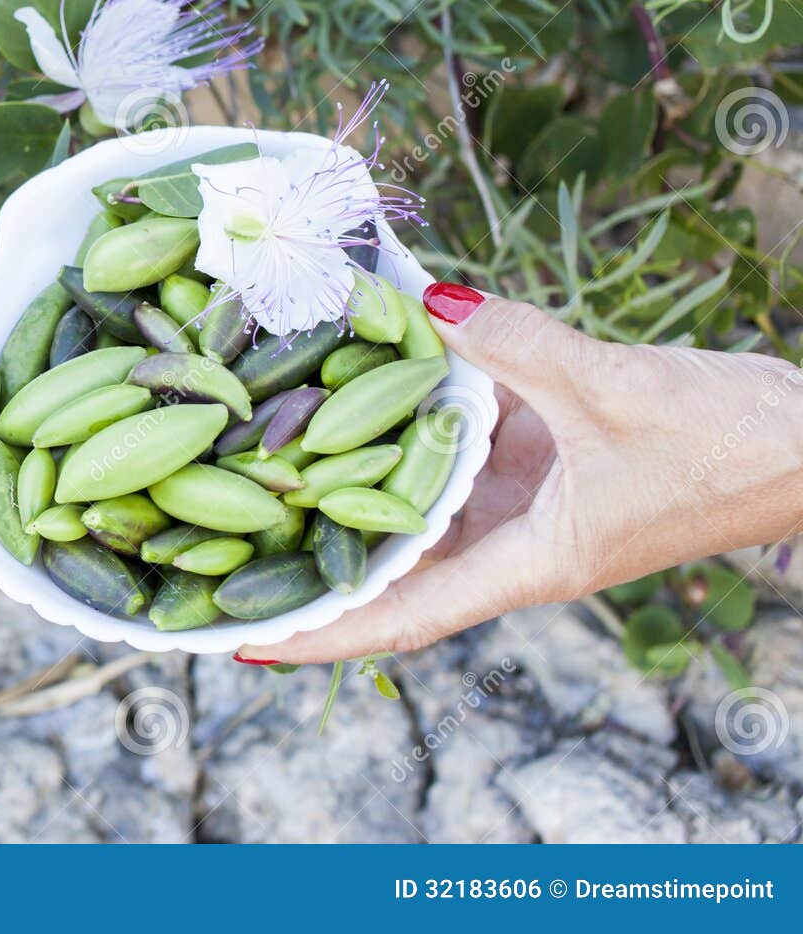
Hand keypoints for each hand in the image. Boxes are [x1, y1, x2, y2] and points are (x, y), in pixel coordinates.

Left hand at [236, 284, 802, 664]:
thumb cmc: (731, 442)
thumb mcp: (615, 389)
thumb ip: (516, 342)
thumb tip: (425, 303)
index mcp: (530, 564)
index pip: (403, 619)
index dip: (323, 637)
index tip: (242, 644)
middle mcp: (514, 544)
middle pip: (393, 570)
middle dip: (313, 566)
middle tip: (216, 544)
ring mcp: (525, 505)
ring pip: (418, 508)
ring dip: (351, 493)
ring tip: (258, 467)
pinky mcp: (541, 462)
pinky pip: (456, 455)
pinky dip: (408, 429)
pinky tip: (356, 388)